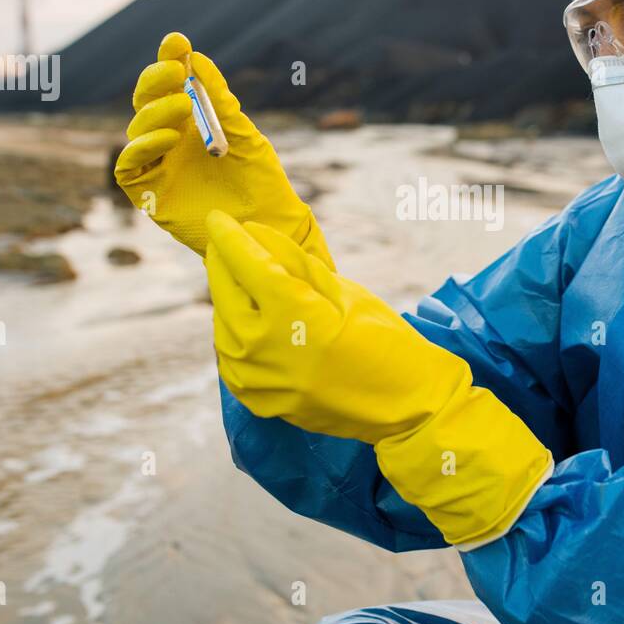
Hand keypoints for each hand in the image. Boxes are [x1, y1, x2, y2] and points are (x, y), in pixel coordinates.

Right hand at [113, 32, 332, 263]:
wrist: (267, 224)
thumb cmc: (260, 180)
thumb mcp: (245, 134)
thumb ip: (220, 102)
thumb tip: (198, 60)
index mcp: (192, 121)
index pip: (171, 84)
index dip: (169, 60)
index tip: (176, 41)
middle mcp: (170, 139)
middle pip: (147, 101)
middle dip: (155, 81)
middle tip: (174, 70)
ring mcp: (158, 165)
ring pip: (137, 129)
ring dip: (155, 113)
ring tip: (182, 108)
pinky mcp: (149, 193)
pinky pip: (129, 165)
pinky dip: (142, 147)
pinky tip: (166, 138)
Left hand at [204, 209, 551, 546]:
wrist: (405, 405)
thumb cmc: (384, 339)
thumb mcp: (343, 290)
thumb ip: (294, 263)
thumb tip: (255, 234)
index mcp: (290, 313)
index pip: (244, 262)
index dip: (228, 235)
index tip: (218, 219)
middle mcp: (263, 348)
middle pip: (225, 292)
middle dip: (224, 263)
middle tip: (230, 245)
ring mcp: (257, 380)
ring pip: (223, 326)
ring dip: (229, 300)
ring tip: (246, 282)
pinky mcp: (258, 401)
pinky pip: (232, 358)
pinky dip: (237, 335)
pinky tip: (253, 323)